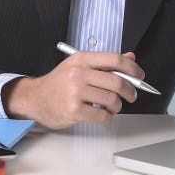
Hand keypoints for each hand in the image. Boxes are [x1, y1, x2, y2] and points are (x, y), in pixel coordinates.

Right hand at [2, 50, 142, 129]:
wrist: (35, 98)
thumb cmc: (58, 83)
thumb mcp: (79, 66)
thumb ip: (105, 63)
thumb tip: (130, 58)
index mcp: (82, 59)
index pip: (115, 59)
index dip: (133, 68)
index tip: (139, 76)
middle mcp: (79, 73)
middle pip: (117, 81)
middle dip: (130, 91)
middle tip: (131, 96)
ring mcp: (76, 92)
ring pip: (112, 100)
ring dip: (117, 106)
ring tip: (111, 106)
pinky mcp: (74, 110)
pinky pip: (102, 115)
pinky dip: (107, 117)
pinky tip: (101, 114)